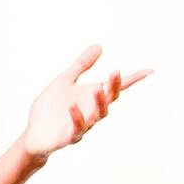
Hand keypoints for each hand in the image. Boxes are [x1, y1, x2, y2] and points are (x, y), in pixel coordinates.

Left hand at [21, 44, 152, 160]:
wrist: (33, 134)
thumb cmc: (50, 108)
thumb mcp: (64, 80)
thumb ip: (81, 65)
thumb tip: (99, 45)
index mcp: (91, 97)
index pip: (115, 87)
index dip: (132, 79)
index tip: (149, 70)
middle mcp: (91, 111)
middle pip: (109, 99)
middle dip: (113, 86)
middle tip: (115, 71)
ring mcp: (82, 125)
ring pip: (98, 115)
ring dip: (100, 102)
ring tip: (99, 88)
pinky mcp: (69, 137)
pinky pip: (76, 128)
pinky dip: (76, 116)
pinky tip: (72, 106)